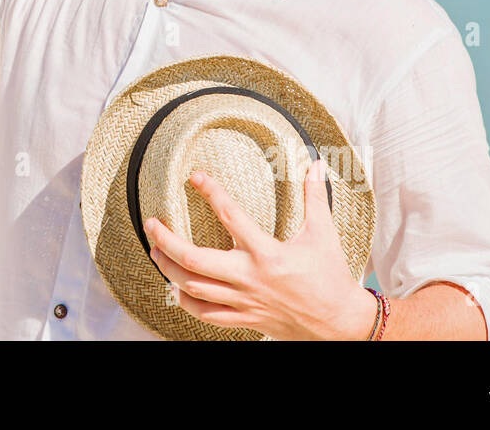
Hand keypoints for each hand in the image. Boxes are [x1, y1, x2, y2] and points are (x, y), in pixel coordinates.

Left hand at [143, 158, 378, 339]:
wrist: (339, 324)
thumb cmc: (331, 277)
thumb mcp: (324, 234)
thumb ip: (315, 197)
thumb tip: (317, 164)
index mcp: (268, 253)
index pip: (230, 216)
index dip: (211, 192)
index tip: (194, 176)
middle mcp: (250, 278)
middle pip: (195, 261)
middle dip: (167, 241)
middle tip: (149, 223)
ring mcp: (244, 301)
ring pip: (193, 288)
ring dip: (169, 269)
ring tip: (155, 252)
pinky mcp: (244, 319)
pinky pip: (206, 314)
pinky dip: (186, 301)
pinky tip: (176, 287)